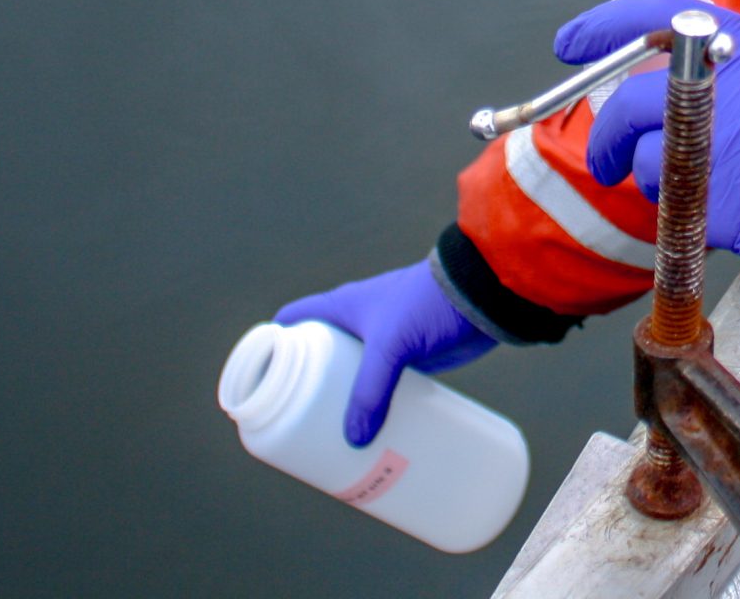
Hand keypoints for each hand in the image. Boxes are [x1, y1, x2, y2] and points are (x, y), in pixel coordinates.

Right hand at [274, 260, 496, 446]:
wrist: (482, 295)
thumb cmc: (428, 303)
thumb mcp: (391, 345)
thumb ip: (370, 389)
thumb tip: (355, 440)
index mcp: (340, 309)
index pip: (291, 324)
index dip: (271, 350)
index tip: (257, 384)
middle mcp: (356, 327)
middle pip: (317, 362)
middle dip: (304, 393)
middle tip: (294, 429)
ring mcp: (383, 347)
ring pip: (350, 380)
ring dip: (340, 407)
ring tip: (328, 443)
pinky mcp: (409, 364)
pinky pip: (382, 391)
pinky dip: (373, 411)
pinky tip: (371, 438)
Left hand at [559, 0, 739, 289]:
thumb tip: (719, 99)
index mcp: (738, 44)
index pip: (649, 19)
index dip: (600, 29)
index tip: (568, 45)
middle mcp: (710, 89)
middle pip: (625, 108)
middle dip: (610, 139)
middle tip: (610, 160)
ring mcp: (709, 149)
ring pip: (649, 171)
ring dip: (667, 185)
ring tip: (717, 193)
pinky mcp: (719, 208)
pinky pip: (683, 218)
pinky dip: (700, 223)